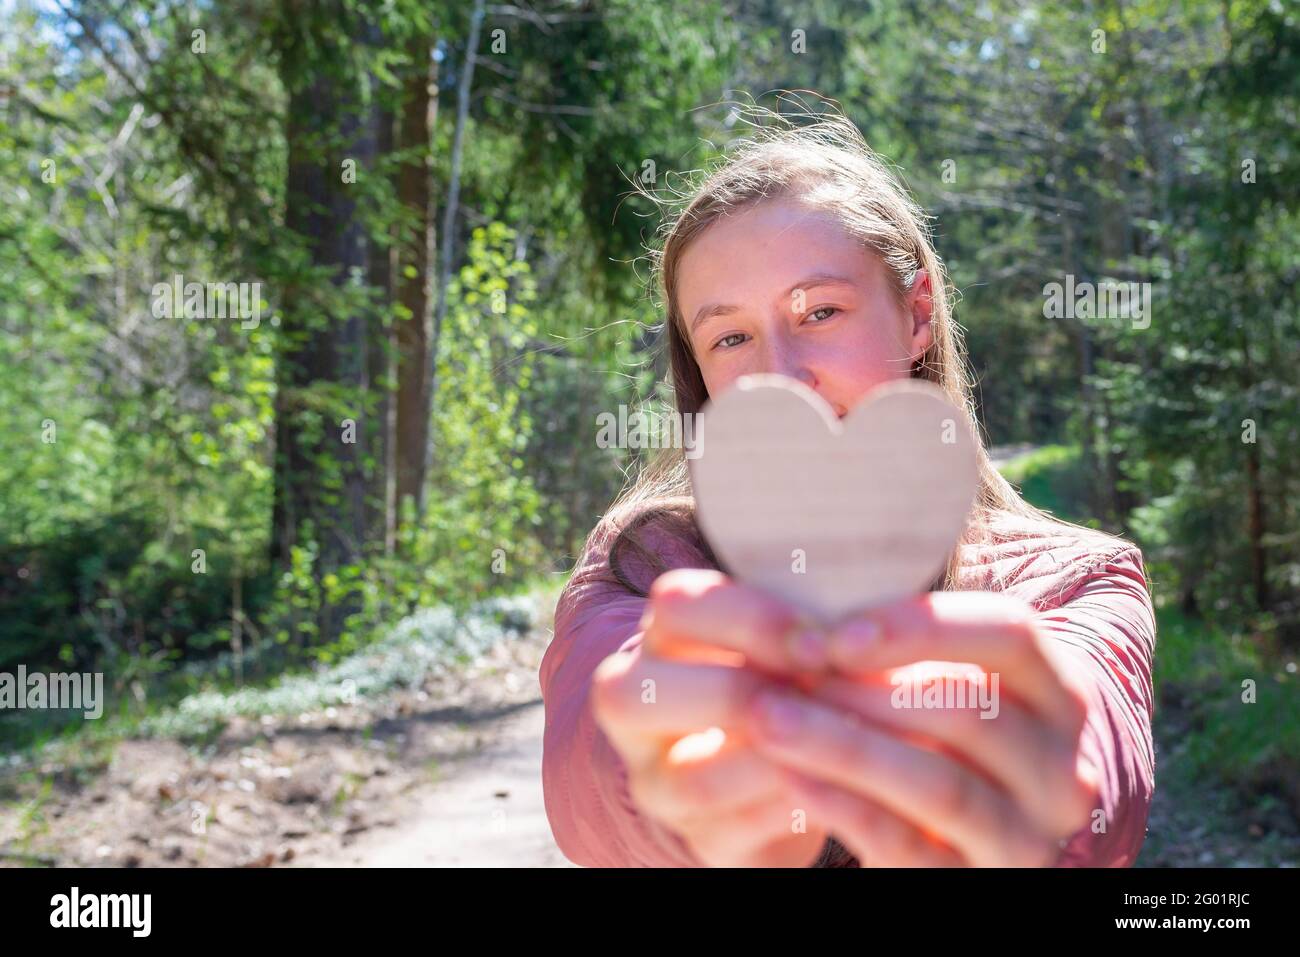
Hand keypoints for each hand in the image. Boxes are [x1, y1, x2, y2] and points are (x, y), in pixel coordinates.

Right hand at [590, 568, 831, 866]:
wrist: (790, 759)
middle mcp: (634, 708)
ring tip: (843, 739)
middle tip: (816, 691)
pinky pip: (736, 831)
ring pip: (692, 778)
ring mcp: (657, 782)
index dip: (748, 621)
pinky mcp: (700, 838)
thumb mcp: (796, 637)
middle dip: (737, 691)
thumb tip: (862, 631)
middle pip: (639, 695)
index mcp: (660, 637)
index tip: (820, 641)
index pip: (674, 608)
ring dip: (774, 758)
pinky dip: (795, 804)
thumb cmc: (798, 673)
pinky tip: (846, 783)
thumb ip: (815, 622)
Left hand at [739, 590, 1100, 866]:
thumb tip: (807, 607)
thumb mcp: (950, 679)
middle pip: (970, 713)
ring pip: (939, 785)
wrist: (982, 831)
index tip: (834, 633)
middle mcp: (1063, 769)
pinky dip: (844, 807)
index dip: (919, 627)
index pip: (1011, 635)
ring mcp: (1028, 835)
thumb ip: (903, 645)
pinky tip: (789, 775)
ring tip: (767, 716)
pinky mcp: (980, 885)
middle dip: (864, 690)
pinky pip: (908, 847)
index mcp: (1063, 692)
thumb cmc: (945, 724)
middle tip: (786, 673)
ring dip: (843, 746)